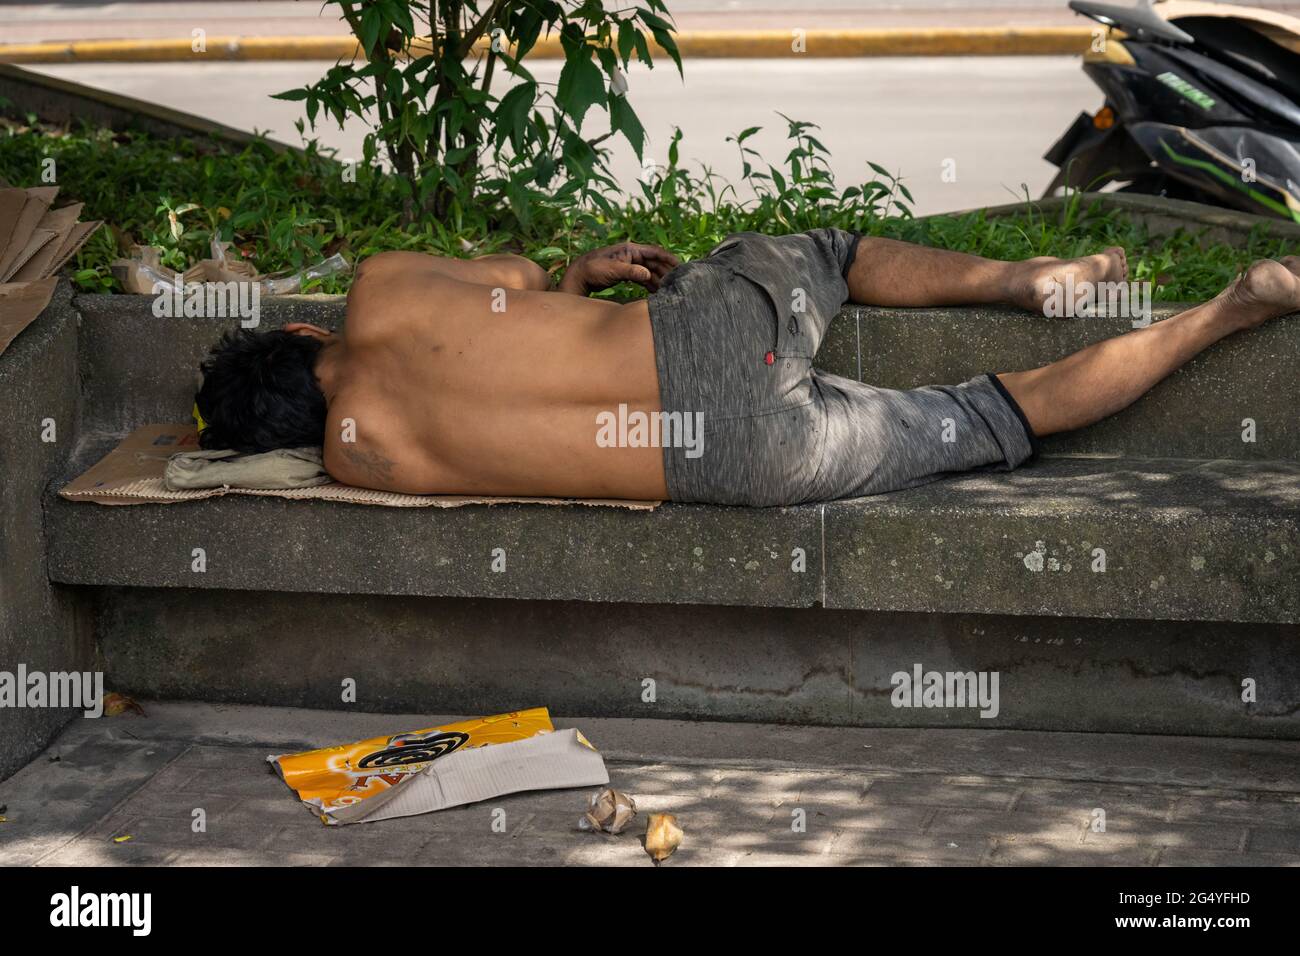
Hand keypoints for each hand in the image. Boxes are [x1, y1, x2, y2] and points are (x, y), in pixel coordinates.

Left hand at [557, 242, 679, 295]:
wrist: (579, 275)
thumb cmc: (593, 269)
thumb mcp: (612, 270)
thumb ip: (631, 272)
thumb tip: (648, 275)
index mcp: (630, 249)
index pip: (654, 252)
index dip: (667, 258)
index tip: (679, 265)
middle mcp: (631, 255)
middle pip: (654, 262)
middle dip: (665, 271)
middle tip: (678, 281)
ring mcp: (629, 264)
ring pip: (649, 271)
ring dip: (658, 279)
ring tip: (669, 289)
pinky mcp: (625, 273)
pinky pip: (642, 278)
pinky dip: (649, 284)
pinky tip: (656, 292)